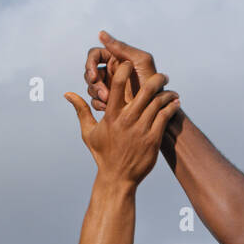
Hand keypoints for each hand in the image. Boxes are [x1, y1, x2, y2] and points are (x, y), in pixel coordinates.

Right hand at [64, 60, 178, 183]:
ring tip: (171, 91)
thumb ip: (81, 110)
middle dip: (156, 79)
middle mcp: (126, 120)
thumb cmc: (103, 154)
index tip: (131, 65)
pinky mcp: (152, 139)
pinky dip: (171, 107)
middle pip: (145, 90)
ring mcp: (141, 130)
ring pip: (158, 102)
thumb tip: (68, 94)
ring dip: (167, 93)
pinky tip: (175, 103)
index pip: (117, 84)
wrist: (117, 178)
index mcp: (111, 115)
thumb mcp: (88, 132)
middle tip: (162, 76)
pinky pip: (164, 117)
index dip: (124, 69)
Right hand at [84, 30, 158, 112]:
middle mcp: (112, 70)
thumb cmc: (154, 84)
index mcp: (117, 58)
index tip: (94, 76)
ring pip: (91, 86)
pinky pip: (96, 100)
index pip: (95, 55)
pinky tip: (107, 108)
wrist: (158, 109)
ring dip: (96, 94)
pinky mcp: (110, 101)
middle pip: (90, 72)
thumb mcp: (140, 61)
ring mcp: (110, 86)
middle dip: (94, 83)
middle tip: (104, 94)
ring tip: (108, 102)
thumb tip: (101, 33)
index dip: (90, 64)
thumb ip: (121, 47)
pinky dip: (98, 104)